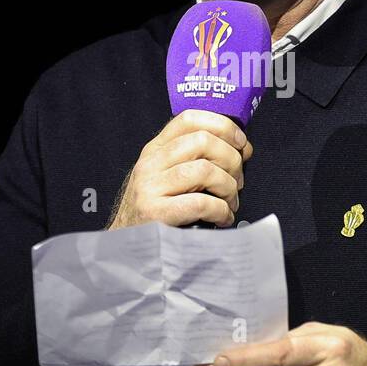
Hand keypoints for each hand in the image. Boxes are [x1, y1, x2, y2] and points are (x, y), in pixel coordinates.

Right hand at [106, 109, 253, 228]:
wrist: (126, 247)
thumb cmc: (156, 213)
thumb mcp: (169, 177)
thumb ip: (197, 159)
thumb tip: (240, 149)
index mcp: (155, 149)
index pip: (189, 118)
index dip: (222, 125)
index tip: (240, 143)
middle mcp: (150, 163)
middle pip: (202, 141)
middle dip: (231, 159)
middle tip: (237, 180)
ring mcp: (150, 187)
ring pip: (204, 170)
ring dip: (227, 187)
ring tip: (229, 202)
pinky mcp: (155, 212)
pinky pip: (201, 203)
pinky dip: (221, 210)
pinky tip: (222, 218)